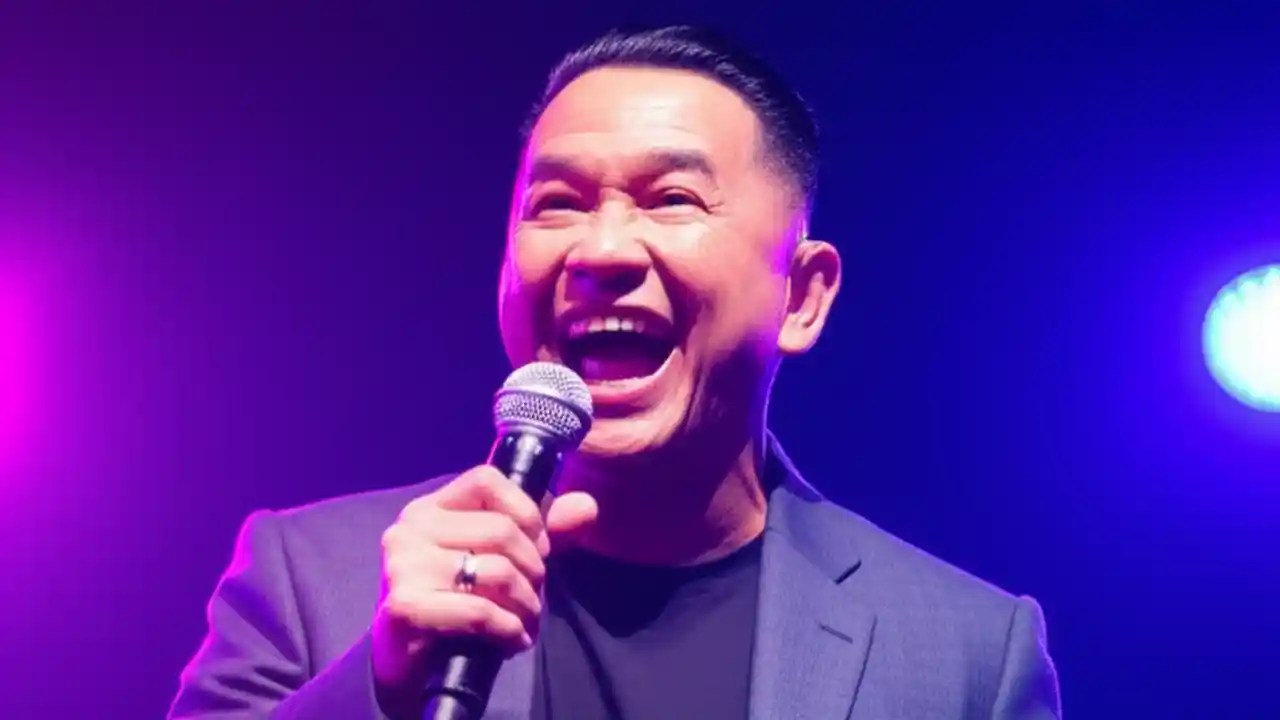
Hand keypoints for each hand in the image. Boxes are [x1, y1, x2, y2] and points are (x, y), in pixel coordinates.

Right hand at [370, 465, 596, 704]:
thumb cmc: (455, 610)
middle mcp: (409, 530)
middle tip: (533, 598)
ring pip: (497, 571)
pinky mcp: (407, 608)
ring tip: (524, 621)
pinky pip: (481, 612)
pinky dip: (509, 630)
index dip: (526, 512)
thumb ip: (541, 533)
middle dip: (534, 570)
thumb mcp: (498, 563)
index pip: (487, 481)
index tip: (538, 548)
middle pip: (501, 530)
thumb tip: (587, 506)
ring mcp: (403, 568)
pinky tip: (512, 641)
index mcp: (428, 509)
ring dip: (526, 605)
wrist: (407, 673)